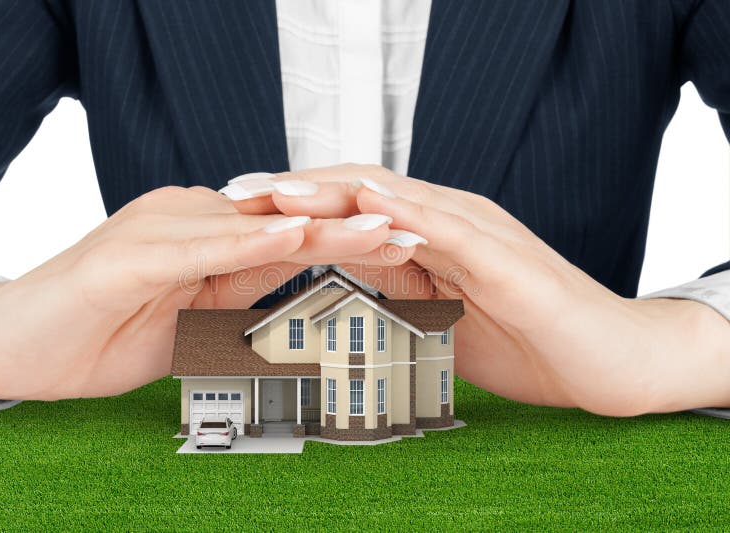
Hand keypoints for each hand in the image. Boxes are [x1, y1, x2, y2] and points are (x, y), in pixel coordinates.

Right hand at [0, 185, 413, 399]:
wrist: (13, 346)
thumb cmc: (99, 332)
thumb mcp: (190, 317)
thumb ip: (238, 293)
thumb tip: (293, 294)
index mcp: (202, 231)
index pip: (289, 231)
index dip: (348, 235)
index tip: (405, 241)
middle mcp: (183, 217)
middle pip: (281, 219)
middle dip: (351, 224)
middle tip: (415, 225)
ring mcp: (155, 231)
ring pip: (249, 225)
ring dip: (317, 226)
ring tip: (378, 225)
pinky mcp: (124, 257)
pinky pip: (195, 247)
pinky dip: (245, 243)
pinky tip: (289, 237)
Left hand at [231, 164, 729, 414]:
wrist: (607, 357)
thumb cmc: (526, 339)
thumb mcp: (442, 316)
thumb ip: (398, 292)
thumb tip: (344, 290)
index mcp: (429, 234)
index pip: (350, 207)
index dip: (293, 205)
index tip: (238, 211)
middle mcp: (447, 218)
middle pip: (358, 190)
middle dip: (293, 188)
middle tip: (233, 191)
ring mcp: (476, 230)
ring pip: (393, 197)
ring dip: (331, 191)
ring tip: (275, 191)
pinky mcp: (501, 255)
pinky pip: (445, 225)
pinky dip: (400, 211)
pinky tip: (361, 204)